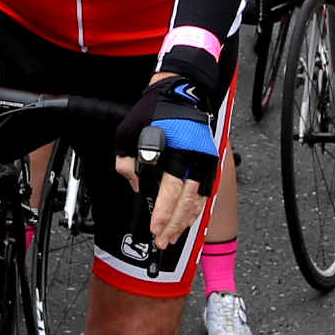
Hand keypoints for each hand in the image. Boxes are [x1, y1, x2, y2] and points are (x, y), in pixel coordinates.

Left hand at [112, 48, 222, 249]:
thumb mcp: (128, 132)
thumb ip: (126, 161)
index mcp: (176, 152)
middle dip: (173, 225)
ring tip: (171, 238)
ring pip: (196, 201)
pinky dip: (194, 211)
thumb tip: (134, 184)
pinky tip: (185, 222)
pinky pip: (203, 194)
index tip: (155, 228)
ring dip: (184, 222)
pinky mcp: (207, 164)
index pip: (170, 191)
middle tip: (162, 241)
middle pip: (186, 202)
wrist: (182, 94)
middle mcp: (194, 160)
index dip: (163, 213)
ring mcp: (204, 163)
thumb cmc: (155, 111)